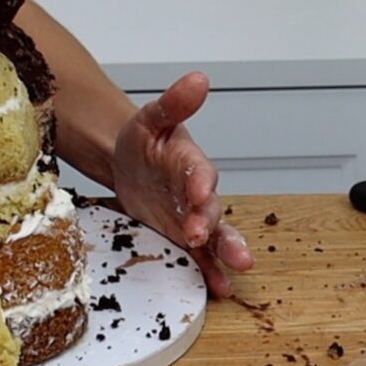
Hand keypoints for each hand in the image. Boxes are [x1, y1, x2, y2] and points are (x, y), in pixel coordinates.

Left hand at [111, 71, 254, 296]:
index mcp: (189, 161)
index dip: (200, 180)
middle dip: (208, 221)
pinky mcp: (182, 236)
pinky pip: (200, 256)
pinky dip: (211, 270)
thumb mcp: (149, 119)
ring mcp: (192, 217)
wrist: (127, 163)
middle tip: (201, 233)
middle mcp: (196, 192)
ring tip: (238, 267)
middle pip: (210, 207)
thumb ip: (173, 104)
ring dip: (225, 250)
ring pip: (215, 235)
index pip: (198, 170)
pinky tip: (221, 287)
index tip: (199, 189)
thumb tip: (198, 78)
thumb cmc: (142, 141)